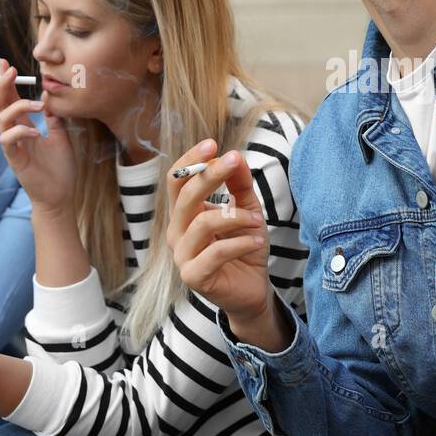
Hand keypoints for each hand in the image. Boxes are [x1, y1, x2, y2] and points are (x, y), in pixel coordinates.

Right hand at [0, 57, 75, 212]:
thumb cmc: (60, 168)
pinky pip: (8, 140)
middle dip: (1, 85)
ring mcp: (12, 146)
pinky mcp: (14, 159)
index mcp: (24, 126)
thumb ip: (54, 116)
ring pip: (1, 119)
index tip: (4, 63)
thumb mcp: (61, 135)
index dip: (6, 81)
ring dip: (18, 106)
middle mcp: (14, 134)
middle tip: (9, 70)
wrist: (60, 196)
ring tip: (39, 105)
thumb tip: (50, 94)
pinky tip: (37, 132)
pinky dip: (21, 131)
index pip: (10, 99)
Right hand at [164, 139, 271, 321]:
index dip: (191, 161)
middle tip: (234, 160)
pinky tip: (257, 240)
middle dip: (211, 175)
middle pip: (186, 197)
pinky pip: (216, 252)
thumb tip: (237, 157)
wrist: (251, 291)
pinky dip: (240, 242)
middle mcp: (177, 233)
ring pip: (202, 223)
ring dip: (236, 216)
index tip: (212, 144)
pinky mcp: (194, 276)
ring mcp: (182, 256)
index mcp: (185, 215)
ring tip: (258, 220)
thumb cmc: (244, 248)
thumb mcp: (247, 211)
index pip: (177, 181)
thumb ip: (240, 186)